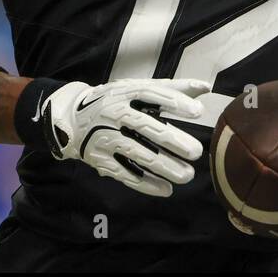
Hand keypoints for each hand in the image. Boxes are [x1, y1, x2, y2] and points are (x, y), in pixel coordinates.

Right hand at [40, 78, 210, 196]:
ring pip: (137, 153)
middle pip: (145, 127)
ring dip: (163, 166)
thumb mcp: (137, 89)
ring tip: (187, 175)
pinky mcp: (100, 159)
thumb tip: (205, 86)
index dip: (175, 103)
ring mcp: (105, 137)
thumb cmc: (116, 101)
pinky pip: (124, 173)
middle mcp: (114, 113)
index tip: (198, 112)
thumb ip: (171, 89)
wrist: (72, 118)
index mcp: (125, 92)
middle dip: (172, 140)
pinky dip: (145, 183)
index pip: (152, 95)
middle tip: (196, 151)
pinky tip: (166, 189)